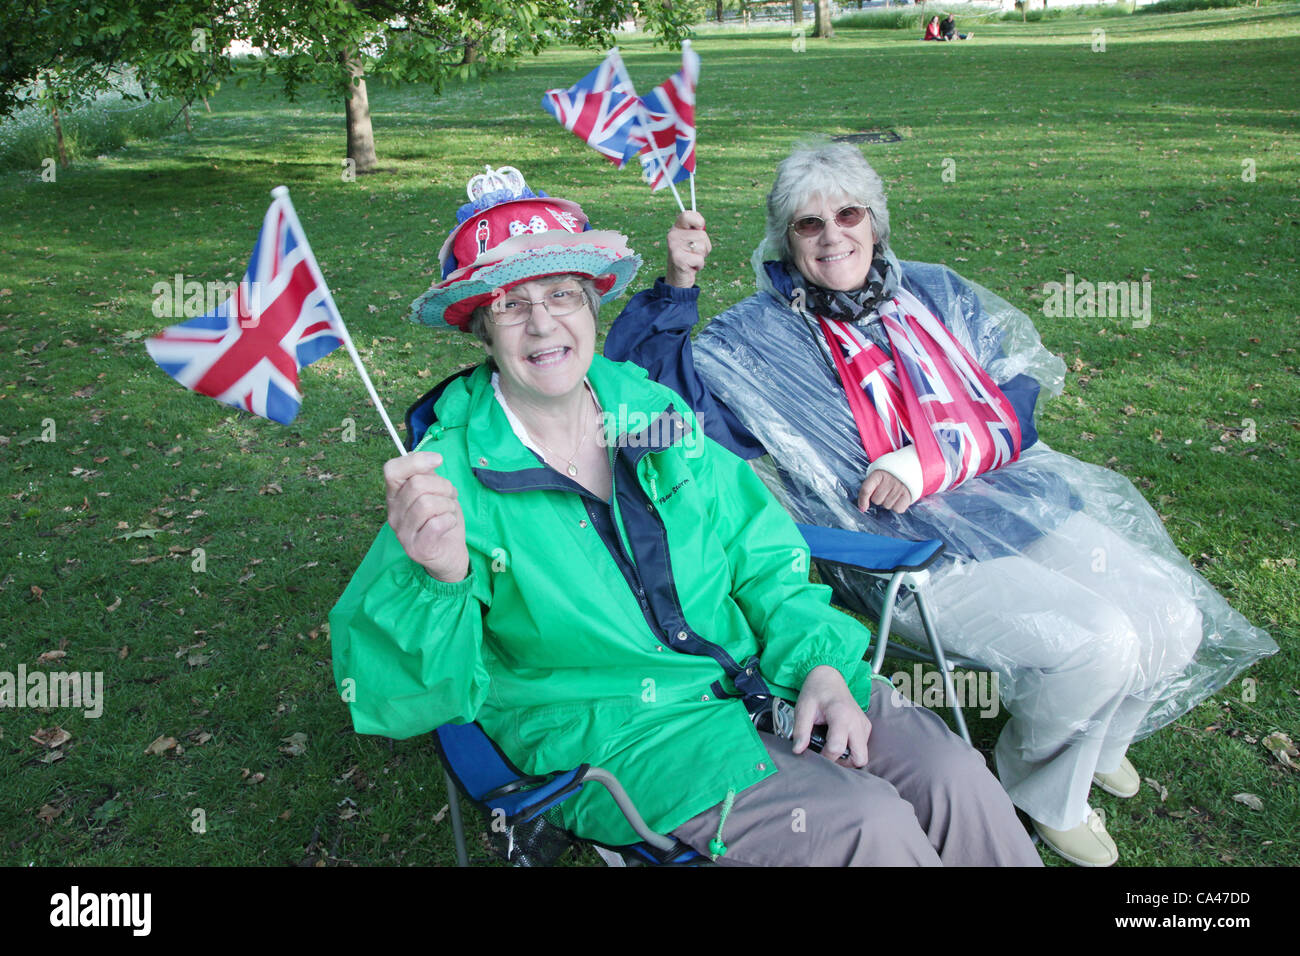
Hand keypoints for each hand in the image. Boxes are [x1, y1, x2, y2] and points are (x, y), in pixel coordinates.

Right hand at [384, 451, 468, 582]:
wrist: (450, 552)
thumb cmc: (442, 517)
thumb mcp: (435, 491)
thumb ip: (427, 474)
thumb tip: (430, 458)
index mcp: (395, 496)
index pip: (392, 470)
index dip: (416, 460)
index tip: (438, 460)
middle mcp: (393, 514)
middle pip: (417, 484)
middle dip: (443, 486)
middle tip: (449, 496)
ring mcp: (403, 533)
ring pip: (427, 503)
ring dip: (448, 504)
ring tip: (449, 511)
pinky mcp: (417, 549)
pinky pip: (436, 524)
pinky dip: (449, 520)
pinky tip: (449, 524)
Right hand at [665, 210, 709, 288]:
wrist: (677, 278)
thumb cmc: (688, 256)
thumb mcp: (691, 240)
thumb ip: (697, 231)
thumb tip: (702, 225)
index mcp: (676, 228)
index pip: (686, 215)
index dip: (698, 220)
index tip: (700, 227)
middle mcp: (673, 236)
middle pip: (702, 235)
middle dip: (705, 246)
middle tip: (694, 252)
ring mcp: (675, 247)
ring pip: (702, 247)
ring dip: (702, 256)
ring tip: (693, 259)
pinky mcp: (679, 260)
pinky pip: (700, 259)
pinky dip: (699, 265)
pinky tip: (691, 267)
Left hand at [792, 665, 870, 767]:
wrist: (829, 677)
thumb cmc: (816, 692)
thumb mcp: (803, 708)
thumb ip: (801, 730)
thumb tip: (798, 750)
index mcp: (841, 716)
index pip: (837, 748)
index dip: (825, 757)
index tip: (816, 753)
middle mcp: (856, 721)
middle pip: (859, 757)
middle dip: (843, 763)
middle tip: (828, 755)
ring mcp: (863, 724)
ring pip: (863, 754)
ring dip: (848, 757)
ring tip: (831, 747)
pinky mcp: (866, 726)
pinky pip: (863, 746)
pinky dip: (852, 750)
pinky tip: (838, 741)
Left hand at [858, 470, 911, 512]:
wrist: (908, 469)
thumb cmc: (888, 476)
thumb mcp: (876, 476)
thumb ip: (867, 489)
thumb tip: (863, 509)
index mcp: (878, 474)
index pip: (866, 489)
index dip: (863, 500)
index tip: (863, 508)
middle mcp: (889, 480)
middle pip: (876, 500)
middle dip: (879, 498)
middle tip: (885, 491)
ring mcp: (899, 487)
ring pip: (886, 505)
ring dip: (888, 502)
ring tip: (893, 493)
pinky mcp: (908, 495)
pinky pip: (897, 509)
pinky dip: (897, 507)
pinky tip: (898, 499)